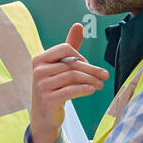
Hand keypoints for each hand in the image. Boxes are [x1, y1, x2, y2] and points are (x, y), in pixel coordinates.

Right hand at [27, 23, 107, 142]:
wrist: (44, 116)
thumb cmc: (54, 88)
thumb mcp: (60, 67)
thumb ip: (69, 47)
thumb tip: (78, 25)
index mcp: (39, 59)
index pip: (65, 48)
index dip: (80, 56)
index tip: (89, 65)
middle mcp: (38, 71)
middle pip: (72, 64)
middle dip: (92, 69)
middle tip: (105, 75)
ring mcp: (41, 85)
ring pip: (73, 77)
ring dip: (91, 80)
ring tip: (101, 84)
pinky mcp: (48, 99)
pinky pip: (71, 91)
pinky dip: (85, 89)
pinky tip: (93, 90)